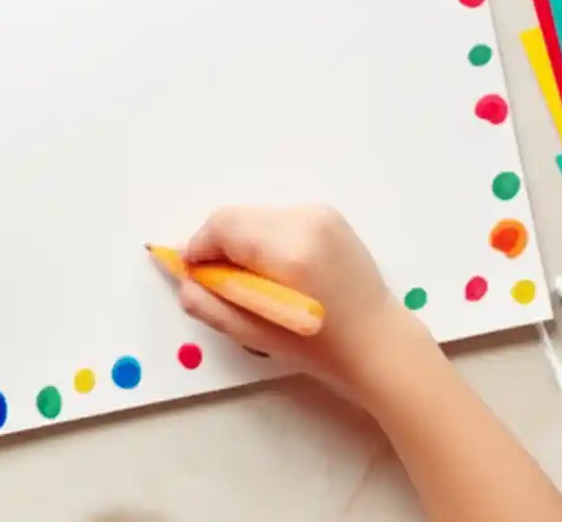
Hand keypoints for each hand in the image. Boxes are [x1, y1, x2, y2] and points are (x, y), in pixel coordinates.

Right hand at [180, 206, 419, 390]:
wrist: (378, 341)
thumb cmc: (318, 347)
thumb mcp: (255, 335)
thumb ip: (209, 305)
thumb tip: (183, 278)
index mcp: (289, 253)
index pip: (222, 226)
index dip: (199, 249)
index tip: (197, 276)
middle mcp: (305, 221)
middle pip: (235, 216)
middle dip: (219, 245)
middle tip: (224, 282)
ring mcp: (320, 214)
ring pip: (254, 215)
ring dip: (241, 241)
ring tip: (254, 279)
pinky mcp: (327, 214)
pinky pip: (276, 218)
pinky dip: (264, 238)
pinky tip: (278, 269)